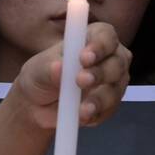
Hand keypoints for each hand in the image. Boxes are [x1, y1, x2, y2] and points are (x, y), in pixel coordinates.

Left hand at [12, 22, 129, 130]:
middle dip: (100, 73)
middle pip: (117, 62)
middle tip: (81, 81)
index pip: (106, 36)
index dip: (99, 46)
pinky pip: (109, 111)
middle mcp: (110, 57)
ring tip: (82, 110)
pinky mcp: (110, 105)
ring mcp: (113, 82)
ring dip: (99, 99)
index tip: (84, 58)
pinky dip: (96, 115)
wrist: (38, 104)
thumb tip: (59, 68)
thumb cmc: (41, 75)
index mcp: (93, 38)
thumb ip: (49, 68)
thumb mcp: (38, 69)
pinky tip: (82, 118)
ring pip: (116, 89)